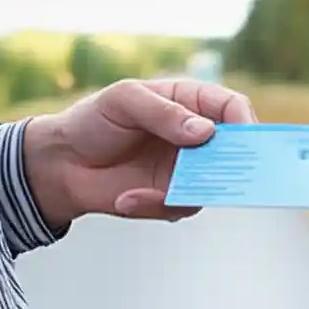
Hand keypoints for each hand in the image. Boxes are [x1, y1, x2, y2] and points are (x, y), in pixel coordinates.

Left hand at [24, 79, 257, 227]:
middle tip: (219, 174)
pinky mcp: (173, 197)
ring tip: (152, 191)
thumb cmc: (93, 121)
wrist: (62, 163)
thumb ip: (163, 113)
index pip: (232, 107)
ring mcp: (187, 169)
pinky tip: (125, 198)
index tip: (246, 139)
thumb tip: (204, 132)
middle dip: (233, 165)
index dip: (246, 122)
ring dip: (187, 190)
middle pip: (234, 151)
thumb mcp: (123, 101)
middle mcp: (197, 137)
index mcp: (190, 102)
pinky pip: (181, 207)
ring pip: (213, 185)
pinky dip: (155, 205)